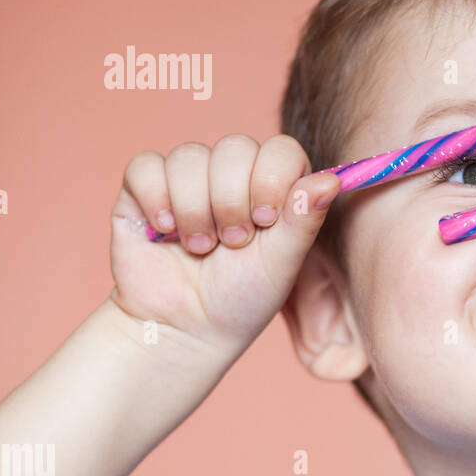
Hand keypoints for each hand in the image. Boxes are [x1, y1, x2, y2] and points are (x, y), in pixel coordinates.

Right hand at [108, 134, 341, 356]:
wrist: (185, 329)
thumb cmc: (241, 297)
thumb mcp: (281, 263)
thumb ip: (304, 220)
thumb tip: (332, 180)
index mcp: (273, 185)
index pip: (280, 149)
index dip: (272, 178)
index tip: (265, 220)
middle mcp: (231, 175)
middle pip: (234, 147)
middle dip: (232, 201)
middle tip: (232, 243)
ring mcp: (187, 179)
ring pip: (189, 156)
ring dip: (194, 208)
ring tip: (200, 248)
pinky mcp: (143, 190)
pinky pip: (145, 166)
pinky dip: (156, 197)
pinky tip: (165, 232)